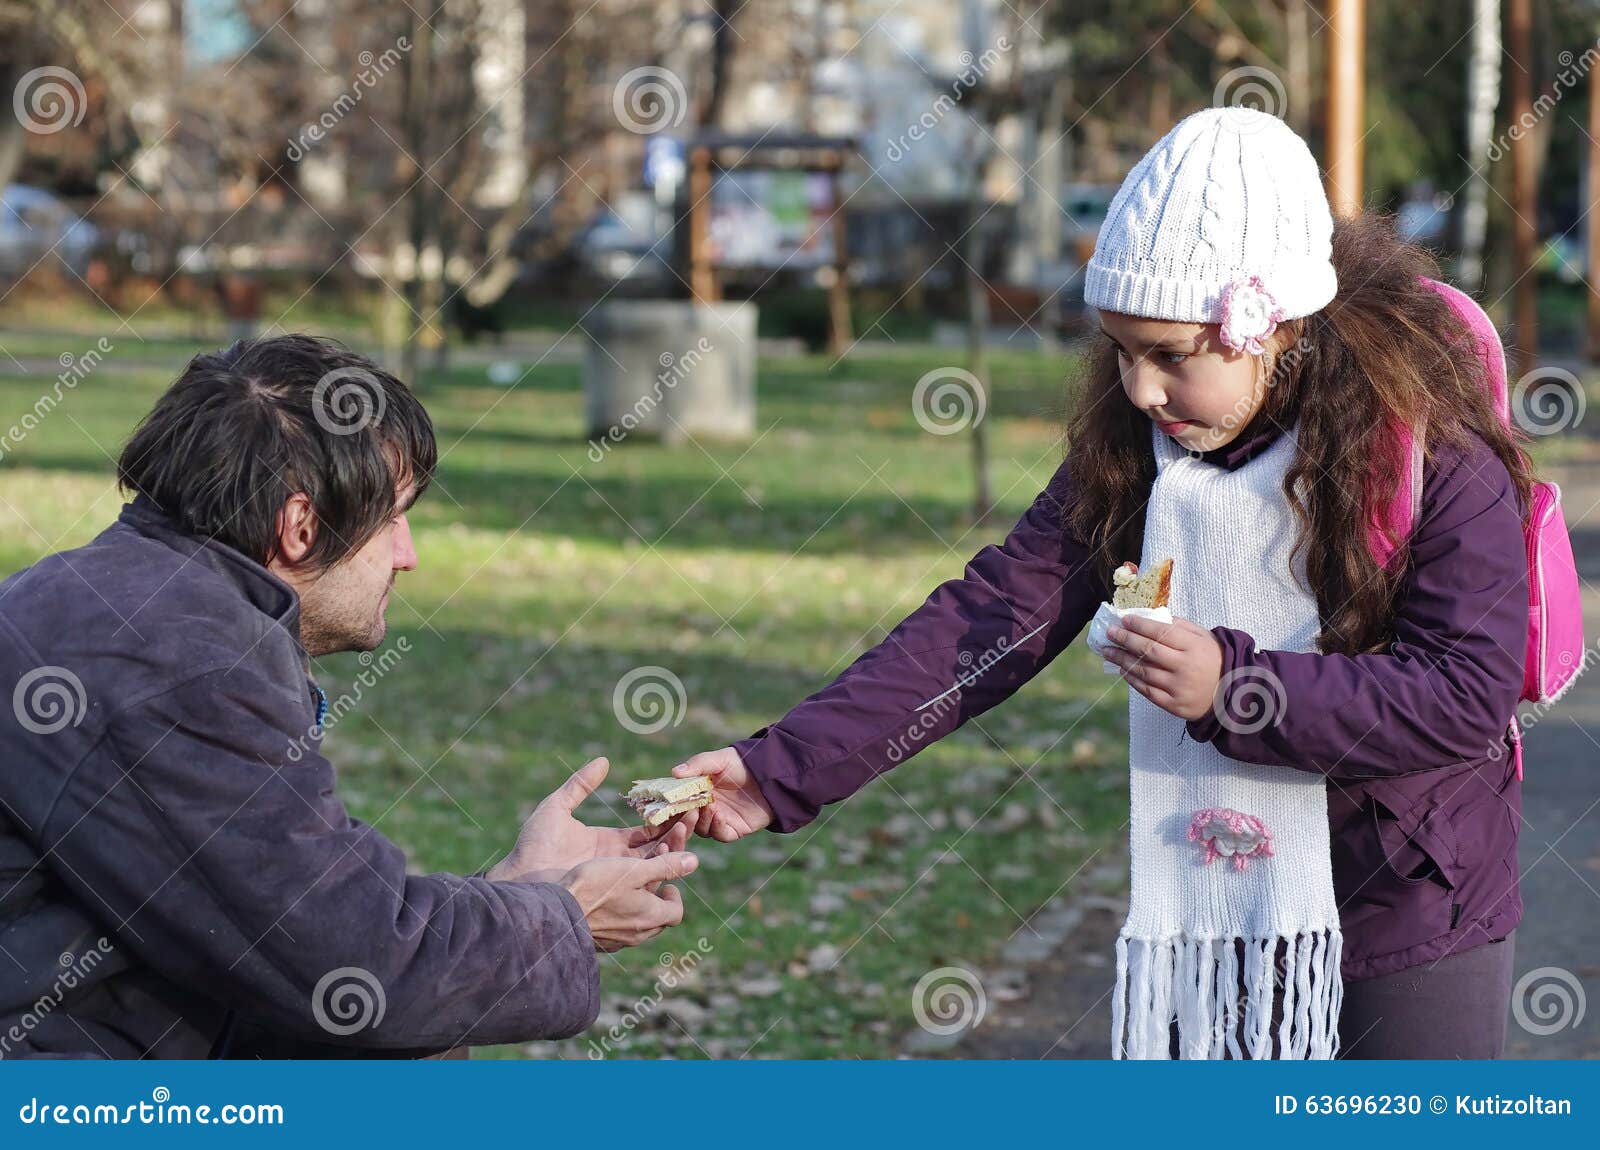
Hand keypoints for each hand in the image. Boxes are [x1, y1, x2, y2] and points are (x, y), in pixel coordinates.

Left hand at [486, 757, 686, 882]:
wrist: (520, 879)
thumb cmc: (533, 845)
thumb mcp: (557, 807)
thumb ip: (580, 784)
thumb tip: (603, 760)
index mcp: (607, 841)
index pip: (646, 829)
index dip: (664, 816)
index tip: (680, 800)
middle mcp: (617, 861)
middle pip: (658, 845)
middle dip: (677, 828)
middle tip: (692, 808)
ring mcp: (617, 876)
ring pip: (657, 861)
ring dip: (675, 842)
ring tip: (687, 821)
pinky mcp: (615, 889)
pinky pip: (646, 879)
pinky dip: (662, 864)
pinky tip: (673, 846)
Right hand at [560, 851, 698, 950]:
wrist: (556, 916)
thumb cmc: (595, 888)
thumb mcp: (633, 870)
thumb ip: (664, 866)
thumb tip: (695, 860)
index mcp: (651, 916)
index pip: (677, 911)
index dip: (674, 894)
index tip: (664, 881)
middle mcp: (638, 934)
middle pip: (659, 919)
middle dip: (657, 899)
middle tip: (646, 881)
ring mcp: (618, 941)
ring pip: (638, 925)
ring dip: (638, 907)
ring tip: (625, 889)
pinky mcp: (601, 942)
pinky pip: (618, 930)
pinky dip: (620, 916)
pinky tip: (605, 902)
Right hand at [670, 747, 772, 842]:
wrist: (770, 775)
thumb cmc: (742, 764)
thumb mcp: (719, 760)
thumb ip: (698, 765)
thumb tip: (674, 772)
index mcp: (697, 792)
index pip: (678, 802)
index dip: (671, 803)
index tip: (667, 801)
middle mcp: (705, 807)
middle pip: (687, 819)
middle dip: (684, 816)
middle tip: (686, 807)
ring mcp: (719, 820)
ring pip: (701, 829)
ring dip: (701, 820)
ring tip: (707, 806)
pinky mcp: (733, 829)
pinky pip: (719, 834)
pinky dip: (716, 826)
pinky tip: (719, 814)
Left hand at [1103, 614, 1223, 721]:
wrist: (1230, 694)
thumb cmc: (1213, 660)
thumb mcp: (1204, 638)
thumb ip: (1179, 626)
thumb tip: (1150, 616)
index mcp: (1194, 647)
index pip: (1161, 632)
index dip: (1140, 625)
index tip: (1124, 620)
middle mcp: (1185, 667)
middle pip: (1149, 651)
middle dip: (1126, 640)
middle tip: (1110, 633)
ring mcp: (1179, 688)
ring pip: (1144, 672)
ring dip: (1123, 660)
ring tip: (1108, 651)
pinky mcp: (1174, 705)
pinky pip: (1148, 691)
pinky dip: (1132, 680)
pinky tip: (1122, 670)